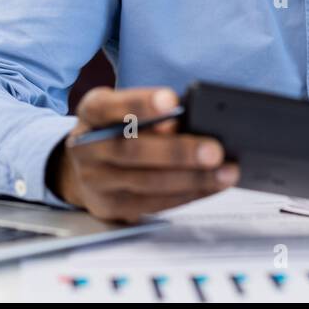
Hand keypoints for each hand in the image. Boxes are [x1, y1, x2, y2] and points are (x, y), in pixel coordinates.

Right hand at [47, 86, 238, 221]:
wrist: (82, 167)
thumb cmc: (116, 129)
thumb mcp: (122, 110)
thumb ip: (151, 113)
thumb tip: (195, 124)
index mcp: (92, 111)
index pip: (111, 106)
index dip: (141, 104)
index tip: (172, 101)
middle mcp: (87, 147)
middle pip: (133, 151)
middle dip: (177, 152)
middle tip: (214, 150)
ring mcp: (96, 181)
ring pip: (148, 183)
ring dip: (192, 179)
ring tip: (226, 172)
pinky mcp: (112, 207)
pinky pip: (155, 203)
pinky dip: (188, 194)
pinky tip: (211, 186)